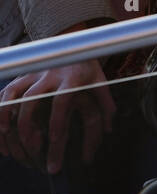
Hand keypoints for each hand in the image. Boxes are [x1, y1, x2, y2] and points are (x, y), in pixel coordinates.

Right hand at [0, 60, 114, 173]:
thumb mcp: (100, 82)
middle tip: (31, 152)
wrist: (71, 41)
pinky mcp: (21, 74)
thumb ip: (106, 105)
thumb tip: (109, 130)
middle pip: (32, 101)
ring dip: (8, 118)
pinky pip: (5, 92)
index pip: (61, 103)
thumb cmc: (87, 66)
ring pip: (14, 96)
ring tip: (8, 141)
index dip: (57, 126)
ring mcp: (32, 73)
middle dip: (28, 128)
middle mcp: (49, 74)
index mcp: (71, 78)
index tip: (55, 144)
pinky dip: (1, 110)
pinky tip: (1, 128)